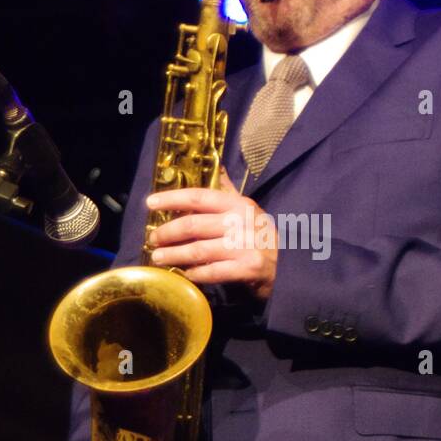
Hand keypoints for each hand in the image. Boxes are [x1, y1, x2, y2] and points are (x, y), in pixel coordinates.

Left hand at [145, 168, 277, 301]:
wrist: (290, 267)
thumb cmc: (262, 237)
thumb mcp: (249, 210)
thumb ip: (229, 191)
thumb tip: (216, 166)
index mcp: (238, 204)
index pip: (199, 197)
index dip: (172, 198)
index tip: (150, 203)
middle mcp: (240, 222)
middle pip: (193, 225)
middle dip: (168, 232)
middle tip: (152, 239)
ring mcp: (244, 246)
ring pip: (199, 250)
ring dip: (175, 254)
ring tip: (158, 258)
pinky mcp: (247, 269)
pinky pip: (213, 272)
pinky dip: (195, 274)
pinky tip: (184, 274)